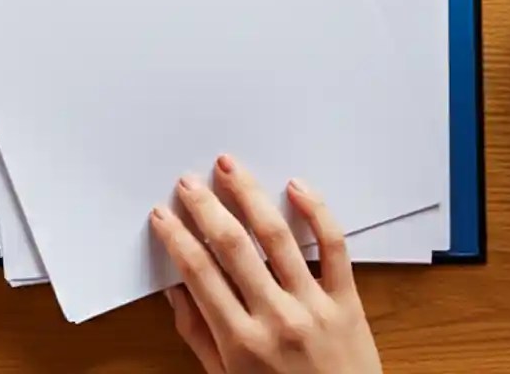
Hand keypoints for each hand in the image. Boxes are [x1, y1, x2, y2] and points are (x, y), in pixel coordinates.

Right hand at [150, 155, 381, 373]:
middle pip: (233, 246)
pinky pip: (333, 246)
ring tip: (229, 168)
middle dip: (205, 207)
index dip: (176, 238)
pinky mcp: (347, 300)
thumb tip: (176, 289)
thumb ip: (199, 334)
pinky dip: (316, 211)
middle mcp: (276, 319)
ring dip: (249, 195)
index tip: (162, 214)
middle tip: (188, 181)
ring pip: (278, 236)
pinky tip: (296, 187)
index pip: (199, 273)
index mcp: (240, 342)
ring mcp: (314, 306)